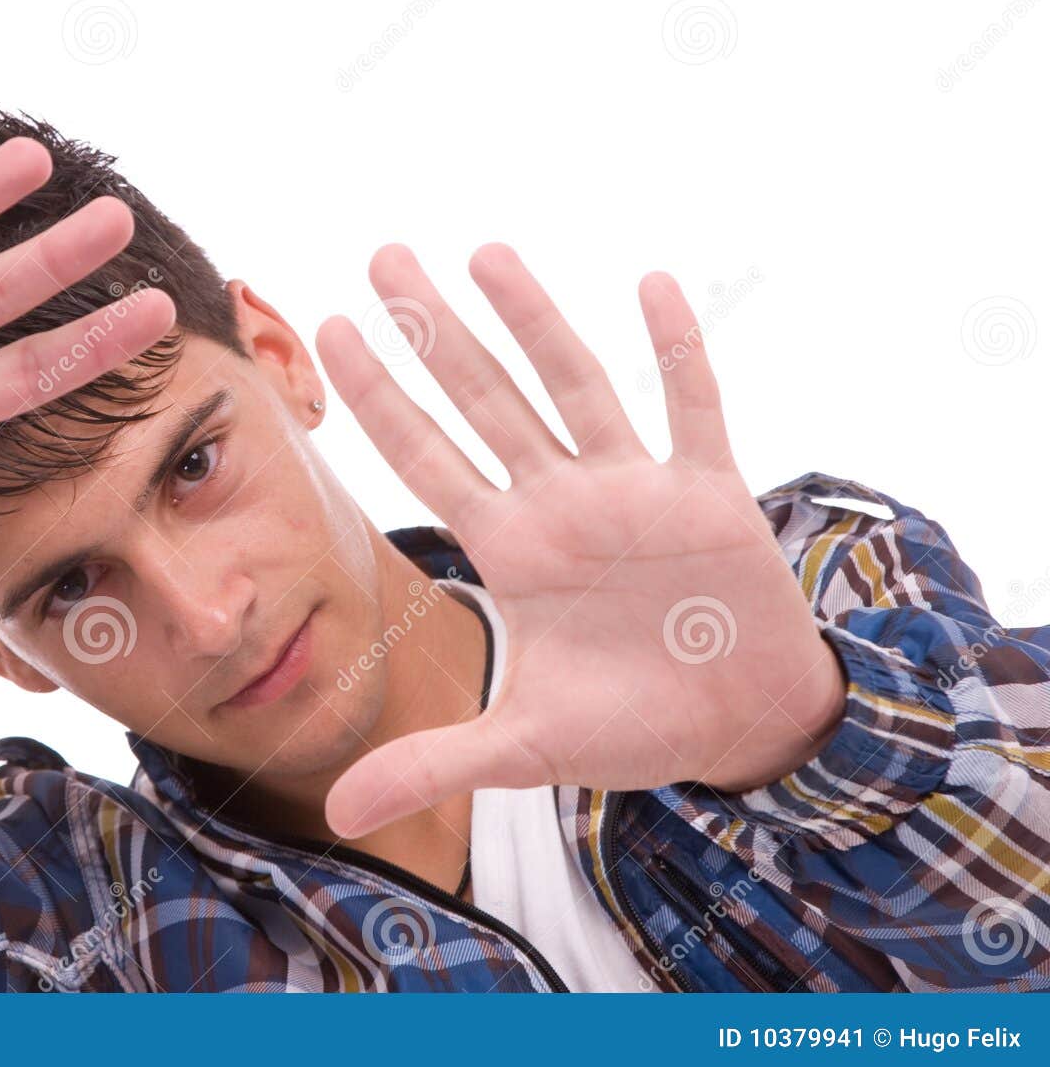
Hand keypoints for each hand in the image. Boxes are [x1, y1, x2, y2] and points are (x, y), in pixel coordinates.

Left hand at [317, 244, 846, 837]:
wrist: (738, 723)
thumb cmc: (631, 723)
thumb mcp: (526, 746)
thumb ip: (434, 762)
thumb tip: (334, 814)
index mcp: (514, 547)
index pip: (428, 456)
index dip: (380, 396)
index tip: (329, 329)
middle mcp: (564, 502)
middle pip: (486, 398)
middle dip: (435, 331)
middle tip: (383, 255)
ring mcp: (636, 490)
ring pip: (577, 386)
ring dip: (536, 321)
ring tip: (485, 252)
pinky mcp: (713, 495)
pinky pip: (693, 410)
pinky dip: (679, 352)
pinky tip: (652, 285)